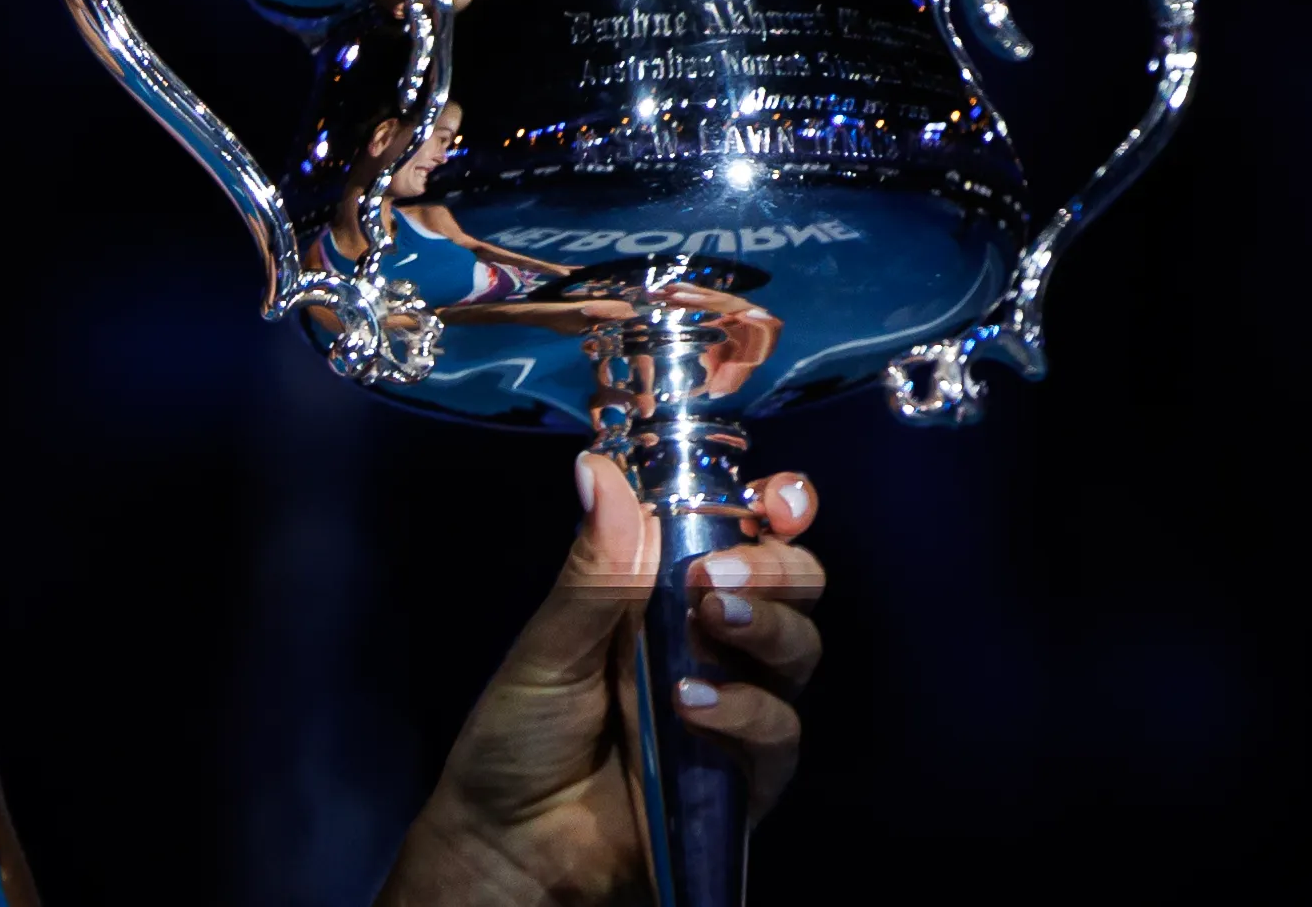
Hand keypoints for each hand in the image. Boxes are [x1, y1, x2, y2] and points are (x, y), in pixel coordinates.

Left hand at [376, 452, 823, 906]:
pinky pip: (779, 731)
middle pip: (793, 584)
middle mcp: (713, 639)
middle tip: (720, 572)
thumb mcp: (549, 643)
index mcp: (665, 590)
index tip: (777, 498)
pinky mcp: (746, 774)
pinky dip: (744, 710)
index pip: (741, 531)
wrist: (511, 842)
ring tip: (710, 619)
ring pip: (800, 648)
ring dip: (767, 624)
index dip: (774, 506)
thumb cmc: (521, 733)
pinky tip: (692, 704)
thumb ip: (592, 568)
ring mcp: (737, 704)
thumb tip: (598, 468)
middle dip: (776, 565)